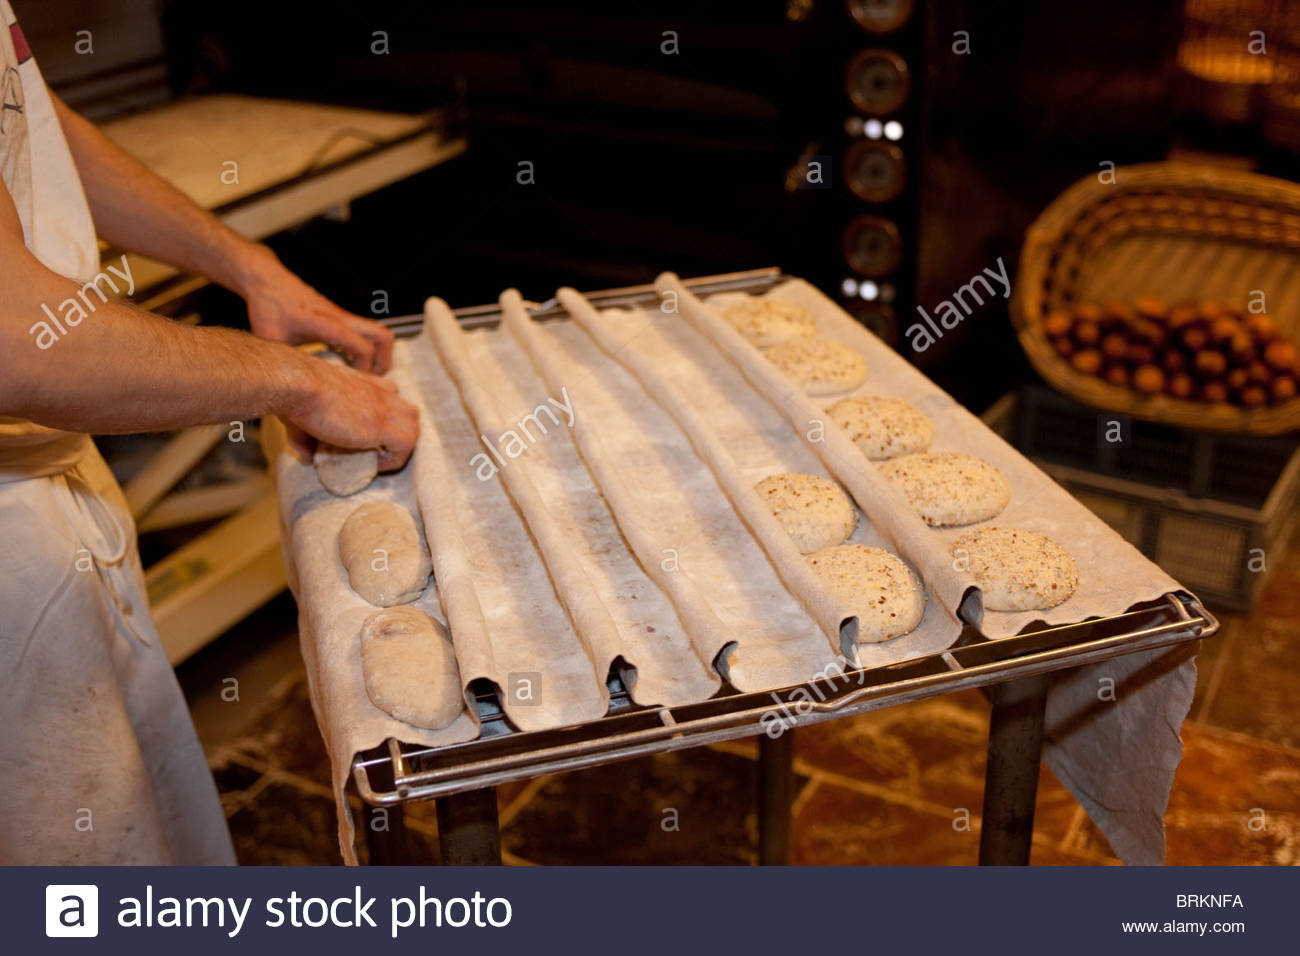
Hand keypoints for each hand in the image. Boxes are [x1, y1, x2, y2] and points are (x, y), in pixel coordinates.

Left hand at [238, 244, 393, 373]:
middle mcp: (340, 317)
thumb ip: (283, 362)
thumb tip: (286, 385)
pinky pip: (365, 332)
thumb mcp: (271, 338)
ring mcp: (343, 315)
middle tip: (372, 379)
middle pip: (383, 336)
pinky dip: (364, 348)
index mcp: (326, 323)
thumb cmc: (269, 305)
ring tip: (363, 373)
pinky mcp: (341, 316)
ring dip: (377, 354)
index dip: (364, 370)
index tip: (353, 383)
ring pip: (378, 333)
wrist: (267, 280)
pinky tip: (346, 361)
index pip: (362, 347)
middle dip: (384, 362)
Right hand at [281, 356, 417, 471]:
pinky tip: (376, 465)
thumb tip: (306, 459)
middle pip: (410, 412)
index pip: (391, 394)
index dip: (387, 415)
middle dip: (402, 432)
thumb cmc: (293, 394)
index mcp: (363, 383)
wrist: (298, 384)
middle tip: (382, 449)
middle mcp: (378, 392)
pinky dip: (396, 459)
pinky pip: (406, 445)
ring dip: (402, 447)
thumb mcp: (299, 415)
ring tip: (380, 459)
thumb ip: (303, 439)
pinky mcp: (380, 425)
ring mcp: (382, 408)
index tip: (368, 435)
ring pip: (414, 427)